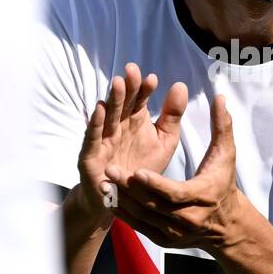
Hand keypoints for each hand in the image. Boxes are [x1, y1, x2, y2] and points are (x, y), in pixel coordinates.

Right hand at [77, 63, 187, 227]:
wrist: (124, 203)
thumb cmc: (144, 169)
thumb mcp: (164, 141)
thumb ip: (172, 116)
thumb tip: (181, 85)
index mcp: (136, 120)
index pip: (140, 100)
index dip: (145, 89)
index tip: (153, 79)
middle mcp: (119, 126)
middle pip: (123, 104)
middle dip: (128, 88)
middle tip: (133, 70)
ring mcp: (104, 139)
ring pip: (108, 116)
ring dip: (112, 100)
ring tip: (118, 83)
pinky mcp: (91, 155)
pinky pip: (93, 137)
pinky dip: (96, 123)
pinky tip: (100, 108)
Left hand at [108, 93, 244, 251]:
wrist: (225, 223)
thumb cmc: (223, 182)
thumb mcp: (225, 154)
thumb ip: (222, 126)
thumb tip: (219, 97)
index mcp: (203, 197)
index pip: (175, 194)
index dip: (155, 184)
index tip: (137, 171)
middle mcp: (188, 219)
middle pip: (154, 205)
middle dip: (130, 188)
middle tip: (110, 170)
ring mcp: (175, 232)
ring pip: (144, 217)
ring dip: (123, 200)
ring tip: (106, 182)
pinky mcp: (164, 239)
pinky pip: (140, 227)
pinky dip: (125, 214)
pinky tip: (111, 198)